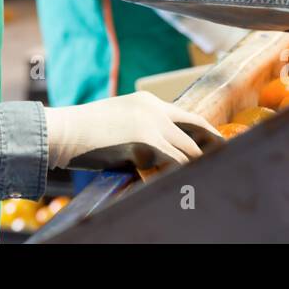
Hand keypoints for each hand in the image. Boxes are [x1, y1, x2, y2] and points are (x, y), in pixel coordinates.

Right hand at [44, 92, 220, 170]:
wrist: (63, 131)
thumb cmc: (83, 134)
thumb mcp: (118, 123)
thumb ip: (141, 132)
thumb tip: (157, 155)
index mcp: (148, 101)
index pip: (189, 116)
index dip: (206, 133)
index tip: (220, 146)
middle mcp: (154, 109)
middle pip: (196, 132)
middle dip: (212, 150)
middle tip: (225, 165)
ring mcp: (151, 124)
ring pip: (189, 152)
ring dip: (195, 169)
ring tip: (204, 183)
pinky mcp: (146, 143)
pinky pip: (174, 164)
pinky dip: (179, 177)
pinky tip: (181, 187)